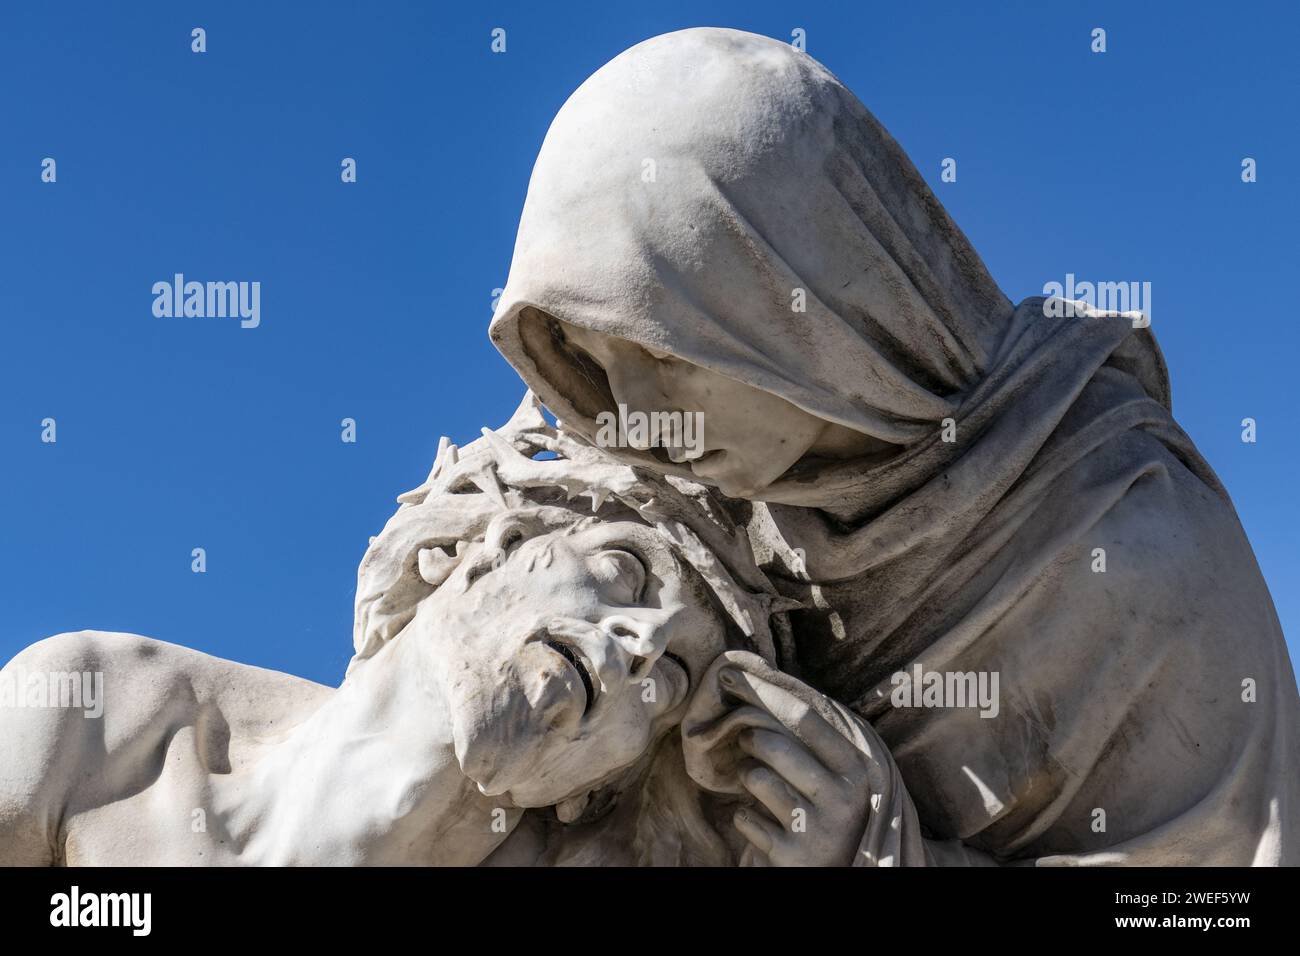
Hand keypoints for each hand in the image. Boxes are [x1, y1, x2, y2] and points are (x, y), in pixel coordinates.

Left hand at [707, 666, 873, 865]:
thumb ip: (810, 736)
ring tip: (756, 780)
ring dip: (747, 775)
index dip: (765, 693)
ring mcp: (818, 828)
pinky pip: (746, 817)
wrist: (829, 873)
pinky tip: (759, 820)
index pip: (807, 717)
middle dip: (749, 736)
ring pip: (758, 778)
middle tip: (744, 737)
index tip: (731, 676)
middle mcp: (844, 797)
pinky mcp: (792, 854)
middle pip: (776, 745)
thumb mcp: (832, 773)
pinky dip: (744, 816)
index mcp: (855, 768)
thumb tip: (764, 679)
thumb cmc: (824, 810)